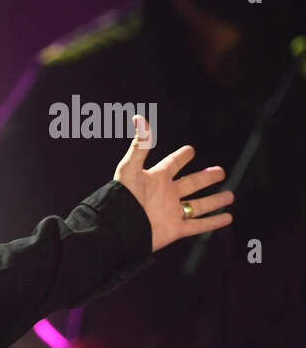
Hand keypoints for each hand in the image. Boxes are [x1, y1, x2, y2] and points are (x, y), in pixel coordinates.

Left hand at [113, 114, 233, 252]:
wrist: (117, 228)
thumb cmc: (122, 197)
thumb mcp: (129, 168)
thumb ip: (139, 145)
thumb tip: (139, 118)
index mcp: (156, 179)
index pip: (172, 164)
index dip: (181, 157)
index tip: (190, 150)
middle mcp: (166, 195)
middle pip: (191, 183)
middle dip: (206, 178)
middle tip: (221, 171)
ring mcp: (171, 212)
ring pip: (198, 205)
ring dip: (215, 201)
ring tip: (230, 196)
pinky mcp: (175, 229)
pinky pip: (198, 225)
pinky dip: (214, 222)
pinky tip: (228, 218)